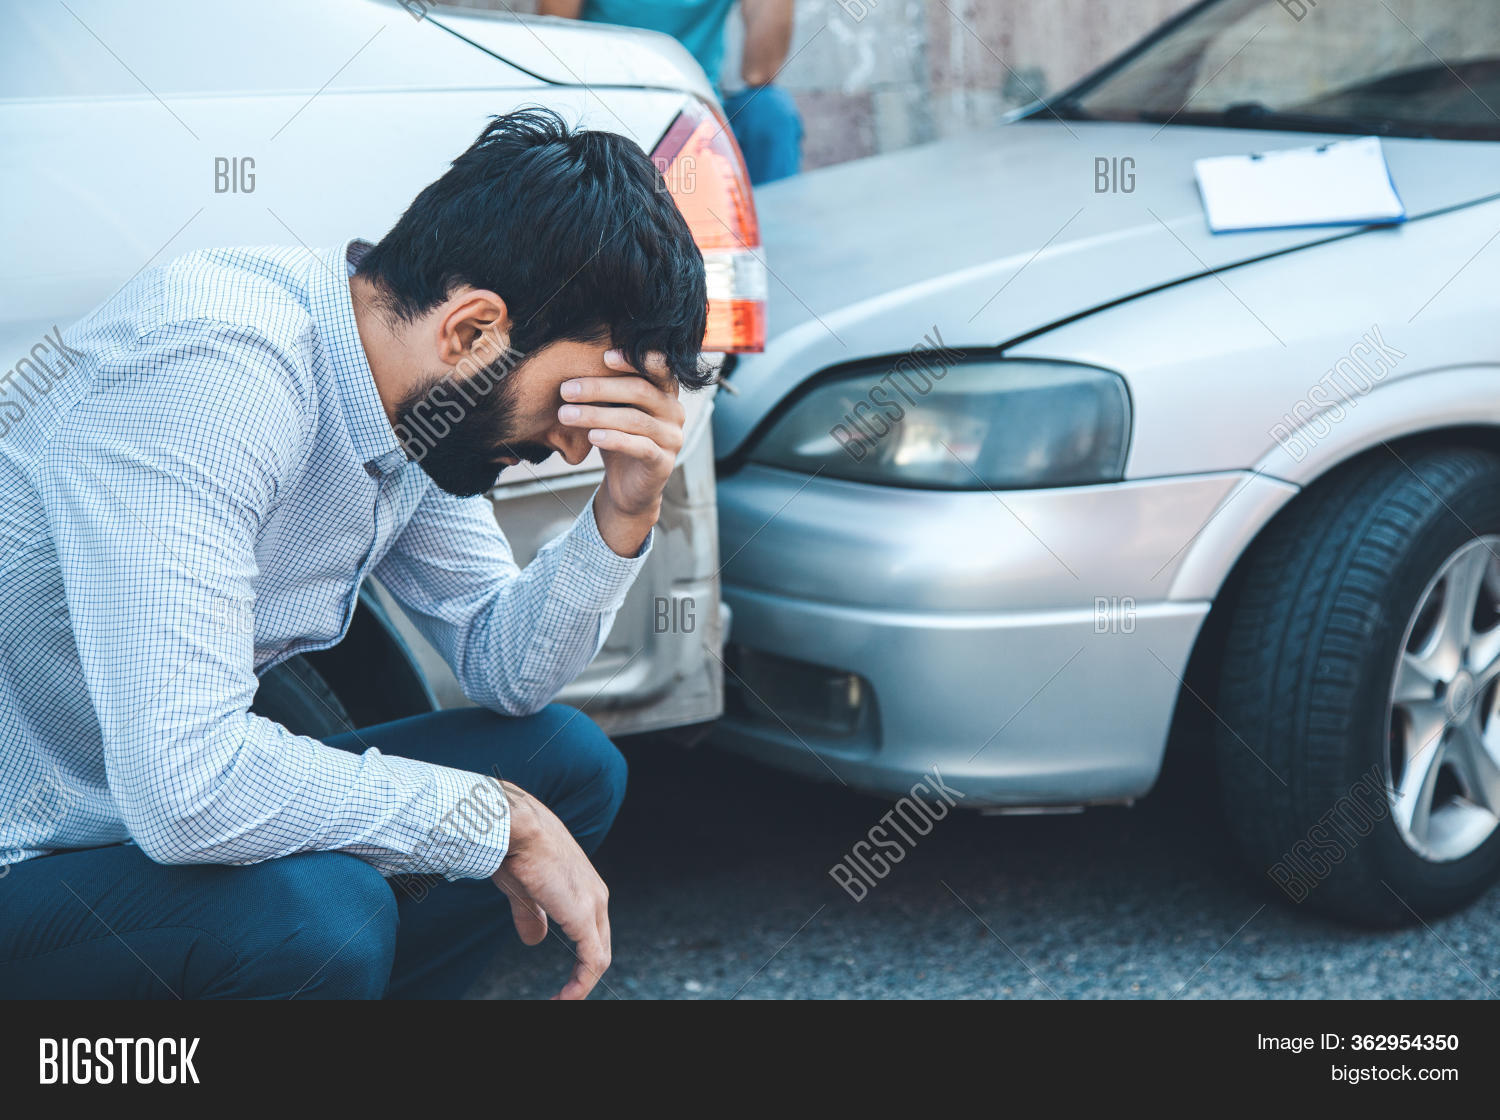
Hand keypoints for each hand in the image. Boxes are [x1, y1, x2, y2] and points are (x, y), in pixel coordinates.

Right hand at [490, 780, 611, 999]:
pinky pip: (592, 961)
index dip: (580, 962)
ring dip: (581, 985)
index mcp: (584, 887)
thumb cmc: (514, 849)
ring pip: (599, 957)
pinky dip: (580, 985)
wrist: (513, 826)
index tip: (564, 984)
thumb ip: (532, 916)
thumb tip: (534, 940)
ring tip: (561, 1003)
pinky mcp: (583, 915)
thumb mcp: (523, 890)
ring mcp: (593, 904)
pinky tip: (565, 1000)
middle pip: (599, 946)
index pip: (591, 933)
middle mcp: (596, 895)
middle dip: (583, 976)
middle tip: (563, 998)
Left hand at [557, 349, 684, 556]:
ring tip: (566, 414)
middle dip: (600, 388)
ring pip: (635, 420)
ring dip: (596, 415)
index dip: (633, 359)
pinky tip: (592, 436)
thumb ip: (608, 389)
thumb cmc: (619, 438)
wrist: (628, 485)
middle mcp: (675, 411)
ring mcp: (672, 438)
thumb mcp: (614, 409)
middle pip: (640, 391)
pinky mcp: (663, 463)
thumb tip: (574, 364)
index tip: (603, 357)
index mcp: (665, 391)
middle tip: (566, 389)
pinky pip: (640, 447)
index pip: (657, 367)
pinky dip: (614, 440)